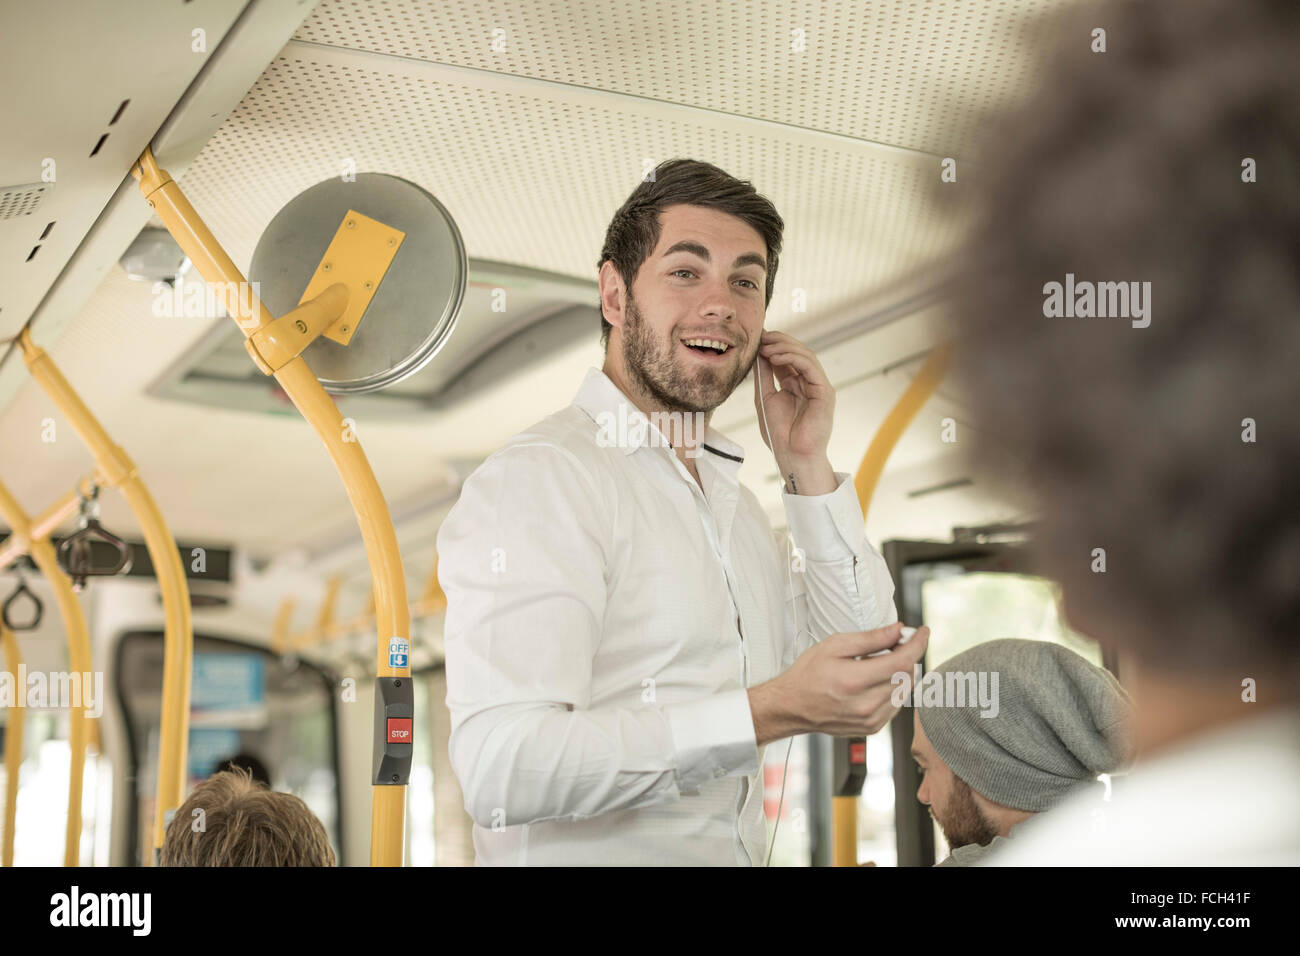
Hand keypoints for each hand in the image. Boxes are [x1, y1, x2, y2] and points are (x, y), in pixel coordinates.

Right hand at [748, 623, 929, 744]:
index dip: (918, 644)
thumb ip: (870, 638)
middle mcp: (866, 705)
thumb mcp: (834, 645)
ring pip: (905, 691)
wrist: (792, 707)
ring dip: (903, 672)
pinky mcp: (872, 728)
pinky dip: (895, 688)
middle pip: (907, 676)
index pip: (902, 661)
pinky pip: (897, 704)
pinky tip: (878, 680)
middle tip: (897, 642)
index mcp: (854, 681)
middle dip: (909, 655)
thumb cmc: (808, 674)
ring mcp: (871, 720)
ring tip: (883, 661)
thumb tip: (898, 630)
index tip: (923, 631)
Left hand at [753, 330, 835, 494]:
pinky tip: (775, 357)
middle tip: (761, 337)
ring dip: (784, 347)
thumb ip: (763, 376)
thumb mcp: (765, 397)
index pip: (787, 357)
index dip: (773, 345)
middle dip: (779, 341)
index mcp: (796, 384)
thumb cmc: (779, 433)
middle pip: (798, 352)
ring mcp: (819, 386)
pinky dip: (792, 358)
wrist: (792, 456)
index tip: (756, 338)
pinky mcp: (825, 391)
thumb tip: (757, 353)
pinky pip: (810, 367)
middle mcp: (809, 382)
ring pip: (806, 355)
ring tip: (765, 347)